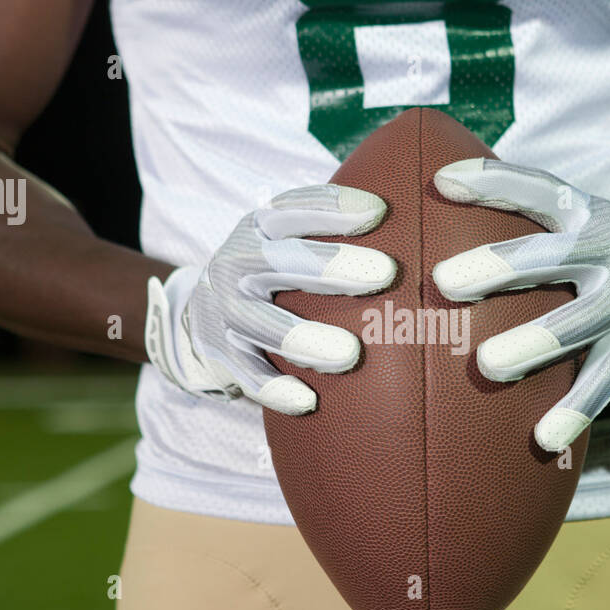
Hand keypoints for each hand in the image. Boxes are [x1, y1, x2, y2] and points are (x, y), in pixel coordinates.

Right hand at [145, 184, 395, 413]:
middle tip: (386, 274)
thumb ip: (327, 227)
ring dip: (306, 338)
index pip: (294, 209)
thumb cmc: (271, 270)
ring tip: (350, 355)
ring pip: (265, 324)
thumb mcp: (282, 236)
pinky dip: (276, 389)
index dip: (334, 208)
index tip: (379, 213)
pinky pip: (249, 375)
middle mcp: (237, 262)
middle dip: (333, 267)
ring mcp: (227, 309)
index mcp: (259, 227)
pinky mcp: (223, 353)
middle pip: (283, 261)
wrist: (201, 312)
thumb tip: (407, 215)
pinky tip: (308, 402)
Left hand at [431, 159, 609, 451]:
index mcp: (584, 212)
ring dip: (535, 343)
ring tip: (487, 365)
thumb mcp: (564, 219)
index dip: (493, 182)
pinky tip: (543, 439)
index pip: (537, 190)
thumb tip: (431, 186)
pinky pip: (602, 381)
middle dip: (501, 267)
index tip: (441, 184)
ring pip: (580, 324)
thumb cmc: (584, 253)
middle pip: (553, 256)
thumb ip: (511, 206)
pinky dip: (574, 410)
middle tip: (445, 282)